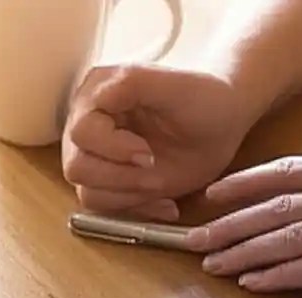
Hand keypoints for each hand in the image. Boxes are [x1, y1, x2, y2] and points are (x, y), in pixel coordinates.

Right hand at [63, 64, 251, 220]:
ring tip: (162, 184)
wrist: (224, 122)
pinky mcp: (116, 185)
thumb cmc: (202, 97)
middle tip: (156, 174)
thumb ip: (132, 84)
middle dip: (119, 177)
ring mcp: (100, 159)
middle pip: (77, 167)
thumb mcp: (172, 83)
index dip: (112, 149)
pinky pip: (109, 211)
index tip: (148, 153)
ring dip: (129, 195)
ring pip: (88, 194)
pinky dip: (139, 211)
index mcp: (95, 96)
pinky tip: (166, 202)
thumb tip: (99, 101)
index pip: (81, 132)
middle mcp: (89, 128)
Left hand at [191, 137, 301, 297]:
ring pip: (292, 235)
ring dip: (247, 252)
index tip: (212, 196)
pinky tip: (255, 283)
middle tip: (195, 239)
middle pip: (280, 204)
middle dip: (231, 222)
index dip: (246, 182)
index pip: (291, 171)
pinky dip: (281, 275)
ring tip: (214, 266)